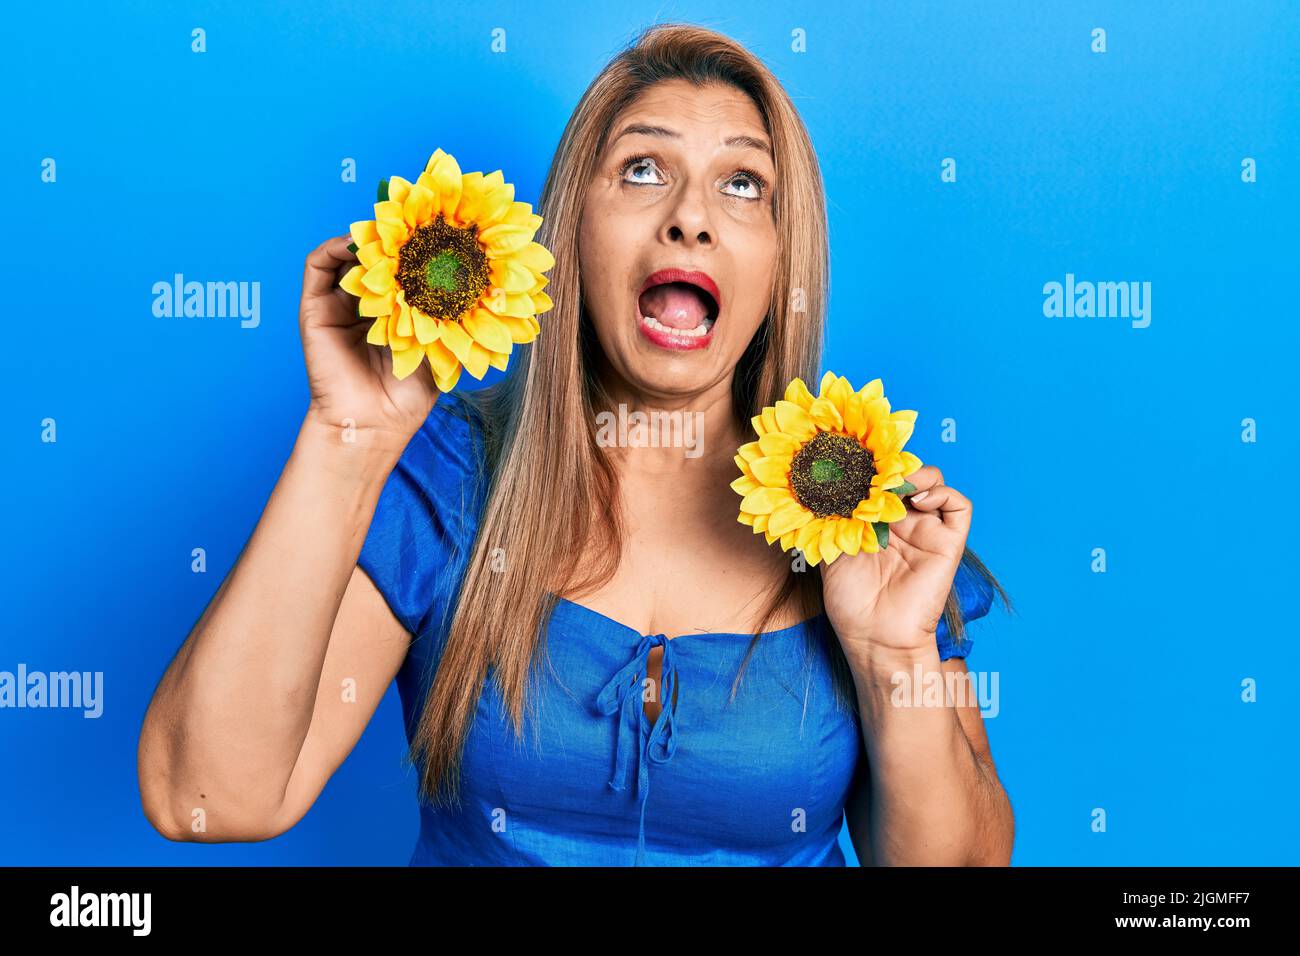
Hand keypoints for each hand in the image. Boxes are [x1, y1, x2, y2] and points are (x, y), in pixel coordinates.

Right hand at [299, 233, 440, 452]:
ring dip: (365, 237)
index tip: (434, 230)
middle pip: (374, 256)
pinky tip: (359, 244)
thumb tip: (470, 279)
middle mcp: (363, 305)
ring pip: (346, 255)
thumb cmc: (409, 395)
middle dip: (391, 237)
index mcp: (393, 313)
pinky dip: (335, 245)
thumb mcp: (439, 345)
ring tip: (387, 230)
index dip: (413, 248)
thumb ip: (446, 312)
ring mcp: (337, 305)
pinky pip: (317, 264)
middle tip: (411, 220)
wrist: (374, 423)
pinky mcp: (314, 308)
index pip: (400, 268)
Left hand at [821, 465, 971, 663]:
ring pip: (935, 482)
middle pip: (907, 474)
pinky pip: (959, 506)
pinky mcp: (948, 543)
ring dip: (918, 473)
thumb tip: (820, 486)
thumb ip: (831, 518)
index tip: (854, 462)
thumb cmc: (850, 600)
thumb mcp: (830, 549)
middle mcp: (903, 521)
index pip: (881, 479)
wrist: (874, 636)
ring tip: (895, 485)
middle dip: (891, 466)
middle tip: (874, 470)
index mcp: (876, 520)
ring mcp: (927, 530)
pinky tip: (917, 501)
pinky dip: (943, 492)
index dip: (872, 466)